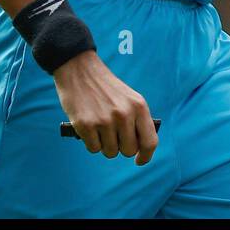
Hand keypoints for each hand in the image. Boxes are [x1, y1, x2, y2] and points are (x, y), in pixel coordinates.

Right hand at [52, 51, 158, 165]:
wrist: (79, 69)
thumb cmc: (105, 87)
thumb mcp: (129, 98)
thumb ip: (137, 120)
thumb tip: (141, 149)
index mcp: (138, 106)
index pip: (150, 142)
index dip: (146, 156)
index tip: (138, 160)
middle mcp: (124, 114)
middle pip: (128, 151)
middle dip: (120, 147)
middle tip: (112, 133)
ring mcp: (104, 120)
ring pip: (110, 152)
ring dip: (104, 144)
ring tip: (99, 126)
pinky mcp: (86, 125)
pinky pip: (93, 148)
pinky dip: (90, 141)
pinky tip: (88, 126)